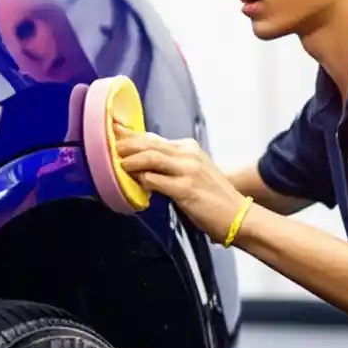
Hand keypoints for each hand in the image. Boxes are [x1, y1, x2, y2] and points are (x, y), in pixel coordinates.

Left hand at [113, 124, 246, 243]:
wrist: (237, 215)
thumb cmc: (214, 197)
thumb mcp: (193, 171)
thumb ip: (170, 165)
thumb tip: (142, 163)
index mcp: (188, 148)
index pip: (153, 138)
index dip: (130, 135)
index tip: (114, 131)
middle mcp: (188, 155)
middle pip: (149, 143)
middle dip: (126, 144)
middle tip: (109, 146)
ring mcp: (188, 171)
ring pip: (151, 157)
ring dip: (131, 161)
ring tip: (119, 164)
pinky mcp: (186, 189)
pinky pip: (156, 181)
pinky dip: (143, 180)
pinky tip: (136, 183)